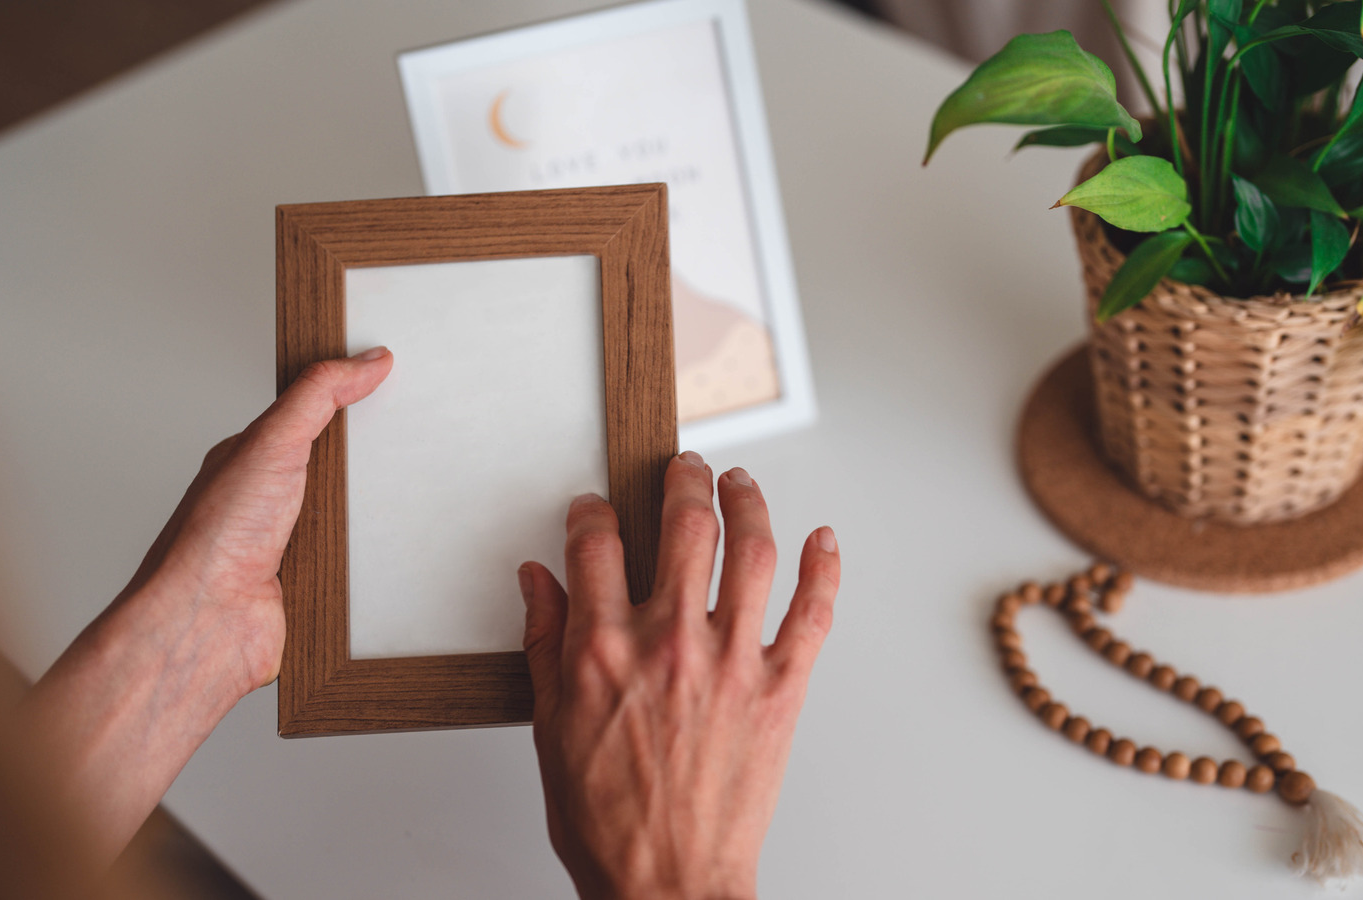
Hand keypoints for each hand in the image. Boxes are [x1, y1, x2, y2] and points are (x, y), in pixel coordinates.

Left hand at [121, 347, 394, 693]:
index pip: (312, 416)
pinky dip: (379, 559)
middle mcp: (272, 501)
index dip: (350, 399)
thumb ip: (318, 396)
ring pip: (356, 517)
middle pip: (343, 468)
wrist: (209, 624)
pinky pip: (364, 563)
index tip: (389, 380)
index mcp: (254, 460)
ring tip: (409, 495)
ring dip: (377, 516)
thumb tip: (366, 360)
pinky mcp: (316, 582)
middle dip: (376, 460)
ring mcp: (294, 543)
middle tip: (414, 437)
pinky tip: (392, 549)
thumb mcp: (273, 442)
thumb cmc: (213, 540)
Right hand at [520, 452, 839, 899]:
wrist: (668, 885)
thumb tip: (538, 582)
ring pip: (753, 553)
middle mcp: (671, 644)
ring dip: (749, 503)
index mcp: (604, 652)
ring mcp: (734, 662)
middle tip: (685, 467)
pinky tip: (822, 539)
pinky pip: (814, 613)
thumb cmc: (609, 822)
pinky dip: (823, 568)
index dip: (594, 513)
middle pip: (685, 527)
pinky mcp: (783, 689)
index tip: (596, 507)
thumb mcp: (550, 730)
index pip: (597, 546)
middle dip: (684, 482)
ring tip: (741, 482)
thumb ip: (545, 645)